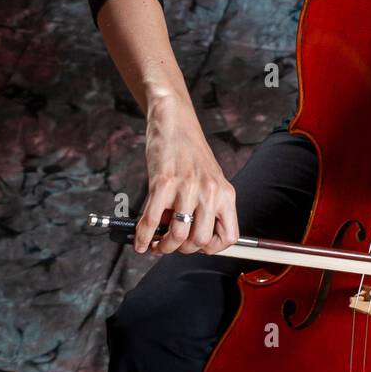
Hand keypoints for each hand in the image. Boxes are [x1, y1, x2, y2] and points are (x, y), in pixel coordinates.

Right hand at [134, 94, 238, 256]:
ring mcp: (187, 187)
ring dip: (163, 246)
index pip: (229, 237)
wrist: (175, 122)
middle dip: (182, 249)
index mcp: (225, 193)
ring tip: (156, 242)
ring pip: (178, 235)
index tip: (196, 246)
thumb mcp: (209, 180)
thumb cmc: (190, 153)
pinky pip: (152, 220)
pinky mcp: (163, 183)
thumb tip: (185, 238)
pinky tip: (141, 241)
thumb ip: (205, 207)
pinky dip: (144, 236)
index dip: (211, 249)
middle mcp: (210, 192)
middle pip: (200, 241)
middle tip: (171, 243)